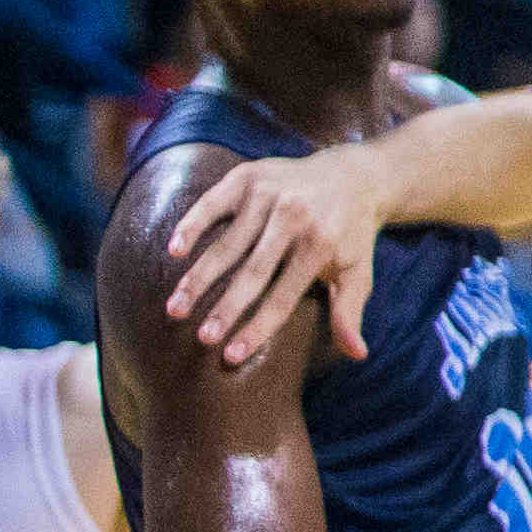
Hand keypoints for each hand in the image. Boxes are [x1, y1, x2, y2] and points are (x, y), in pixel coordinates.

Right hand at [159, 148, 382, 371]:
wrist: (353, 175)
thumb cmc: (350, 234)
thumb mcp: (357, 271)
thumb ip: (349, 312)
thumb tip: (358, 356)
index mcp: (321, 244)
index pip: (283, 297)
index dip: (257, 328)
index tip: (230, 356)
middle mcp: (295, 217)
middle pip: (252, 272)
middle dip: (225, 308)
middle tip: (201, 338)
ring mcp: (270, 193)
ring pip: (227, 244)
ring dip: (198, 278)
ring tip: (175, 309)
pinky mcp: (248, 176)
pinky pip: (212, 203)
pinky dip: (192, 225)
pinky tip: (173, 251)